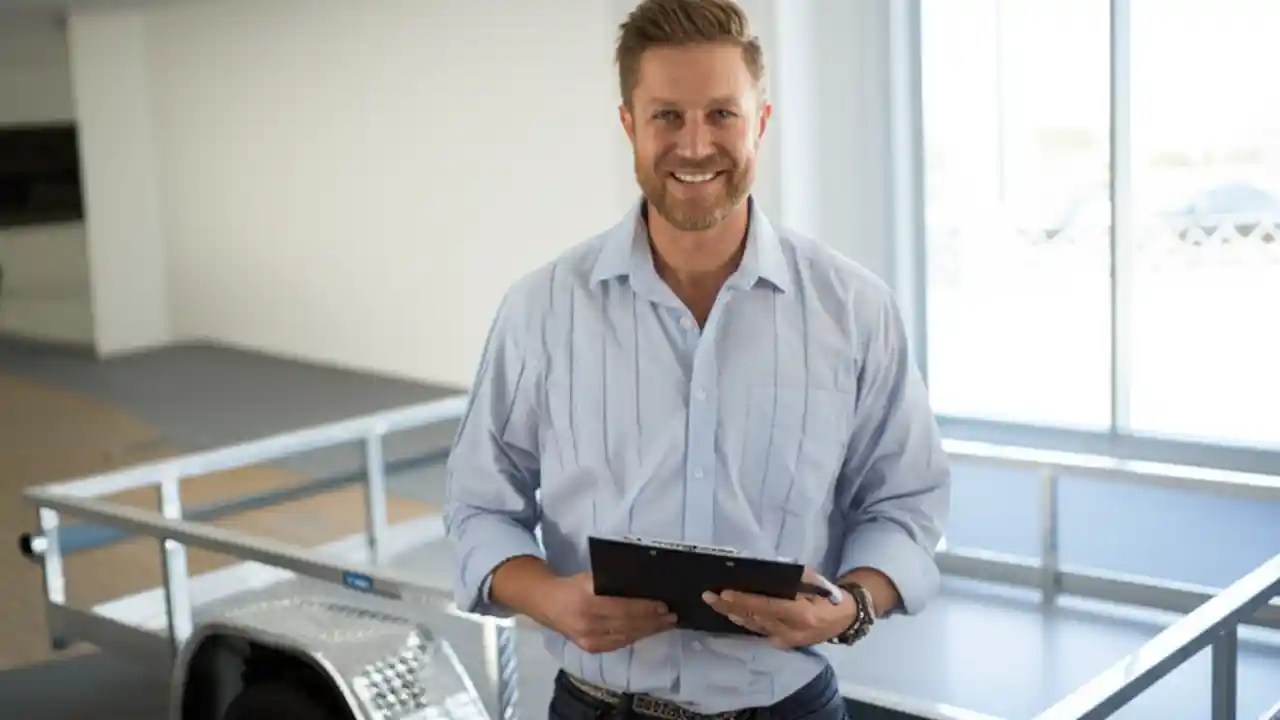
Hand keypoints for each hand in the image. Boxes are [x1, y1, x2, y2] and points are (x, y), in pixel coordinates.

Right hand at [537, 572, 678, 653]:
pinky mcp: (590, 648)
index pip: (623, 607)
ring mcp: (588, 639)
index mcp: (588, 601)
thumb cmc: (574, 586)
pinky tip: (646, 632)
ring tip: (665, 625)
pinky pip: (618, 644)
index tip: (664, 606)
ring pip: (625, 636)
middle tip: (672, 617)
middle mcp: (588, 623)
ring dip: (648, 631)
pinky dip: (634, 637)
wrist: (548, 604)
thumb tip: (646, 585)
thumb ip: (614, 583)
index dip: (645, 608)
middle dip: (653, 621)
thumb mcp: (591, 577)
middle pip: (628, 624)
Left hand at [702, 568, 855, 648]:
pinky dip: (742, 622)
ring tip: (713, 602)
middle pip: (753, 618)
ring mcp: (785, 640)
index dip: (743, 601)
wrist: (844, 619)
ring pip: (752, 626)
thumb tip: (763, 572)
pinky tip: (730, 613)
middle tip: (708, 596)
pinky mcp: (782, 643)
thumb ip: (791, 578)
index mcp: (800, 614)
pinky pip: (758, 631)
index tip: (724, 593)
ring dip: (731, 614)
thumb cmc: (827, 595)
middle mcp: (790, 631)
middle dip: (728, 607)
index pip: (765, 606)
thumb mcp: (814, 580)